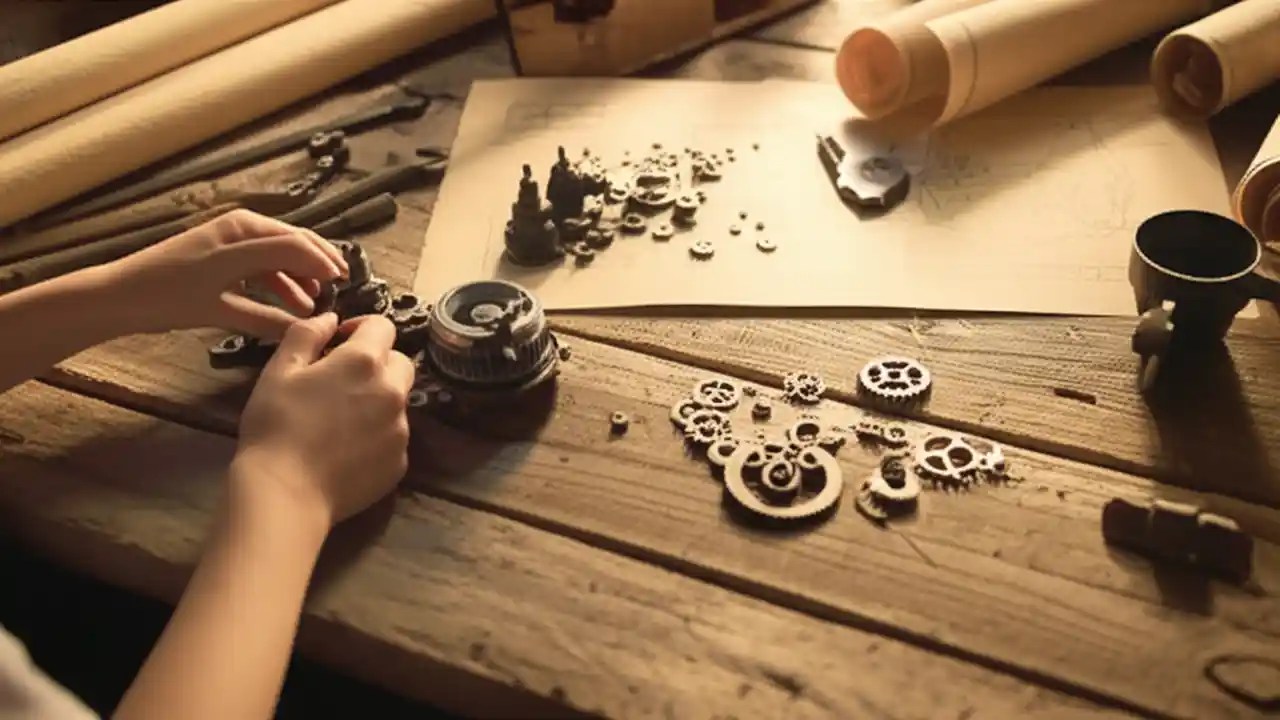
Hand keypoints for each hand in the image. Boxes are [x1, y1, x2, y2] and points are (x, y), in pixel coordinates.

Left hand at [96, 209, 347, 339]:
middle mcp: (242, 232)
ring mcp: (232, 248)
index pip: (299, 241)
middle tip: (341, 289)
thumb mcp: (222, 297)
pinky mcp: (222, 265)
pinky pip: (263, 273)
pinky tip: (289, 308)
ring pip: (280, 262)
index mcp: (245, 230)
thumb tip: (314, 310)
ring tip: (314, 306)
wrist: (118, 298)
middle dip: (317, 267)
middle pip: (293, 247)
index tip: (345, 284)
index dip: (324, 261)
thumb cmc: (167, 292)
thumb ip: (271, 303)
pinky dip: (279, 288)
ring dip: (299, 281)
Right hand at [234, 313, 415, 526]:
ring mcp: (400, 429)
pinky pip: (394, 437)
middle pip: (400, 363)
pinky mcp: (400, 462)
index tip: (340, 341)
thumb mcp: (280, 370)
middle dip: (377, 363)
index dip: (361, 328)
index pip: (382, 326)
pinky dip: (377, 435)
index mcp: (365, 362)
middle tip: (342, 380)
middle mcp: (393, 391)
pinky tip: (347, 449)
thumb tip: (331, 318)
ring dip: (378, 400)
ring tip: (341, 419)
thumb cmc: (275, 425)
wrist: (285, 492)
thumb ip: (307, 334)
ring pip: (398, 401)